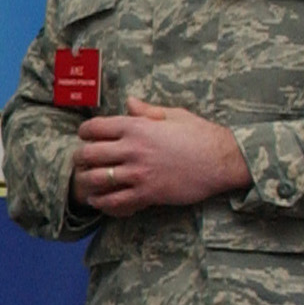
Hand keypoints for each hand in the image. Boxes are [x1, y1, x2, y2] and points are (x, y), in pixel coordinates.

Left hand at [71, 99, 248, 215]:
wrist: (222, 160)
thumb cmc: (200, 135)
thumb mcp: (174, 115)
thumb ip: (147, 110)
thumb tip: (129, 102)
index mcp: (137, 127)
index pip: (95, 128)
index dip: (85, 132)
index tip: (85, 136)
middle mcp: (133, 149)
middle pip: (89, 154)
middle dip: (81, 158)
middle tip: (82, 161)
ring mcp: (139, 173)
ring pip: (97, 179)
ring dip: (88, 182)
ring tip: (86, 183)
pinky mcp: (148, 193)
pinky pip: (115, 201)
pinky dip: (102, 203)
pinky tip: (99, 201)